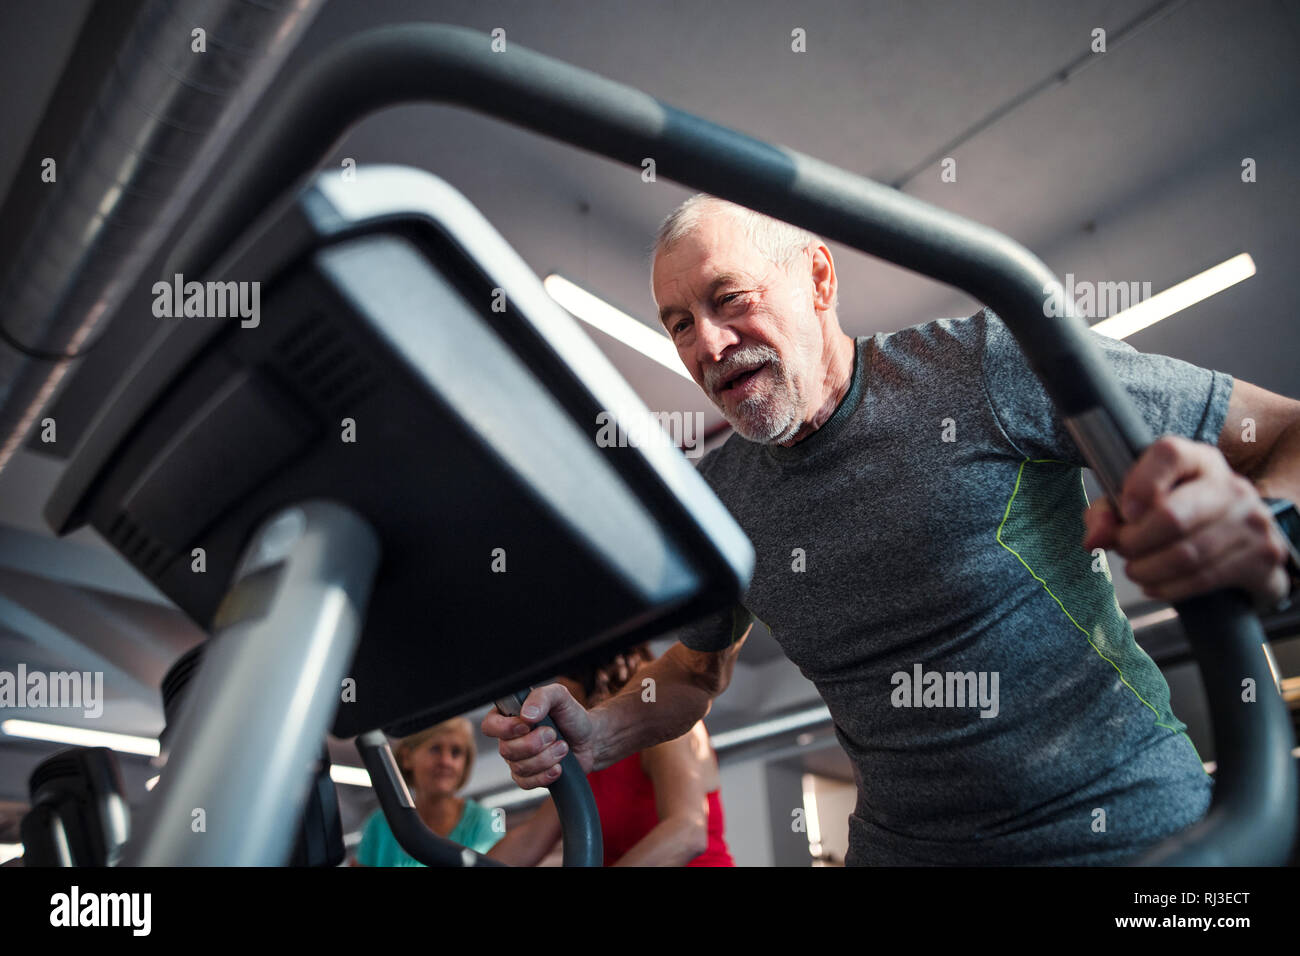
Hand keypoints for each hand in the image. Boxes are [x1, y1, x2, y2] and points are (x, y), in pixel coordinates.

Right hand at [480, 683, 596, 788]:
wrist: (588, 740)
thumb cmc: (570, 716)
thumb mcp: (559, 696)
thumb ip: (541, 697)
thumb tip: (526, 715)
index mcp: (511, 716)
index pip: (490, 725)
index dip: (505, 728)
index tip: (527, 725)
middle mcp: (510, 739)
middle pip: (506, 750)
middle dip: (535, 744)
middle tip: (553, 734)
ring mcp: (517, 760)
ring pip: (519, 767)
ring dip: (546, 758)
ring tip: (562, 747)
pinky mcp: (528, 777)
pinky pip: (527, 783)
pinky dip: (546, 775)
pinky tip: (559, 767)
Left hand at [1082, 435, 1290, 605]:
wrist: (1242, 547)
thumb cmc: (1180, 518)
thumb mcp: (1138, 507)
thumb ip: (1107, 515)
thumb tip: (1094, 539)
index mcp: (1198, 460)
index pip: (1168, 454)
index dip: (1137, 486)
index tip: (1125, 513)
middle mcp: (1230, 485)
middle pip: (1172, 516)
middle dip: (1135, 542)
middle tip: (1123, 550)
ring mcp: (1252, 519)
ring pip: (1186, 554)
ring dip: (1147, 570)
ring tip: (1136, 570)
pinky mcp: (1263, 554)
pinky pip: (1204, 578)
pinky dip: (1168, 588)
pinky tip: (1154, 585)